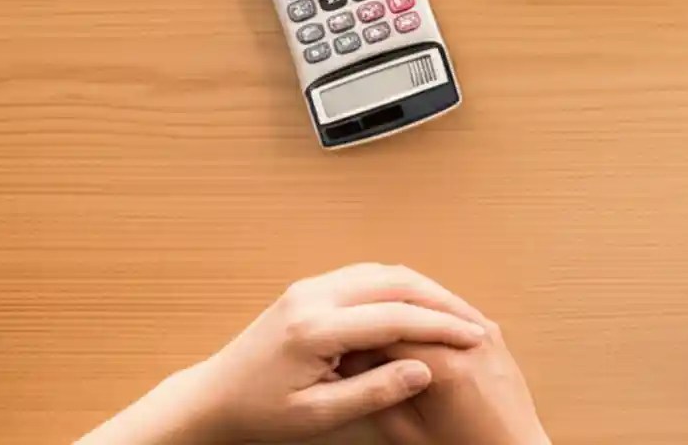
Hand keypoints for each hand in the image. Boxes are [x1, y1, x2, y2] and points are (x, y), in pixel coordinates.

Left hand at [78, 264, 489, 444]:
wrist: (213, 398)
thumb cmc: (258, 413)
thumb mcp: (317, 415)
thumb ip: (373, 391)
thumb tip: (424, 370)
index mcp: (314, 329)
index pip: (394, 317)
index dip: (440, 326)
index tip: (474, 337)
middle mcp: (313, 297)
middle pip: (395, 283)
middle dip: (441, 300)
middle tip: (474, 320)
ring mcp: (310, 287)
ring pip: (383, 273)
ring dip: (423, 289)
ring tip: (454, 313)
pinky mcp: (310, 289)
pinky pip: (367, 276)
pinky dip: (400, 287)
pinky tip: (419, 306)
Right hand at [362, 319, 548, 444]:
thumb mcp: (408, 433)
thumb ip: (377, 395)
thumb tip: (349, 361)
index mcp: (448, 367)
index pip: (388, 332)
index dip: (356, 336)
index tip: (336, 345)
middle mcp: (471, 339)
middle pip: (410, 310)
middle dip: (378, 316)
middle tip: (351, 330)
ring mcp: (486, 331)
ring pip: (431, 302)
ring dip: (401, 307)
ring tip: (374, 323)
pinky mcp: (491, 332)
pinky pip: (450, 310)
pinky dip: (425, 312)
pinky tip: (405, 323)